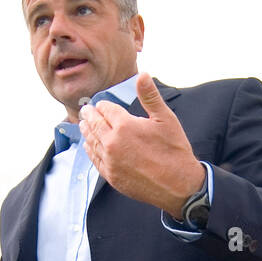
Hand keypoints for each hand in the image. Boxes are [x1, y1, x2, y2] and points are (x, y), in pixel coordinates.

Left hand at [79, 72, 204, 217]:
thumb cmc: (175, 150)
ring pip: (91, 142)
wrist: (178, 186)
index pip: (106, 110)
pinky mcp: (111, 176)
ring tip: (83, 124)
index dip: (103, 105)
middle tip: (85, 110)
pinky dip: (90, 150)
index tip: (101, 104)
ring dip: (86, 131)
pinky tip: (88, 145)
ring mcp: (110, 161)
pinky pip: (95, 160)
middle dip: (89, 116)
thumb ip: (150, 96)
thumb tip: (143, 74)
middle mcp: (113, 143)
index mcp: (125, 126)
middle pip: (95, 125)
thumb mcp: (166, 119)